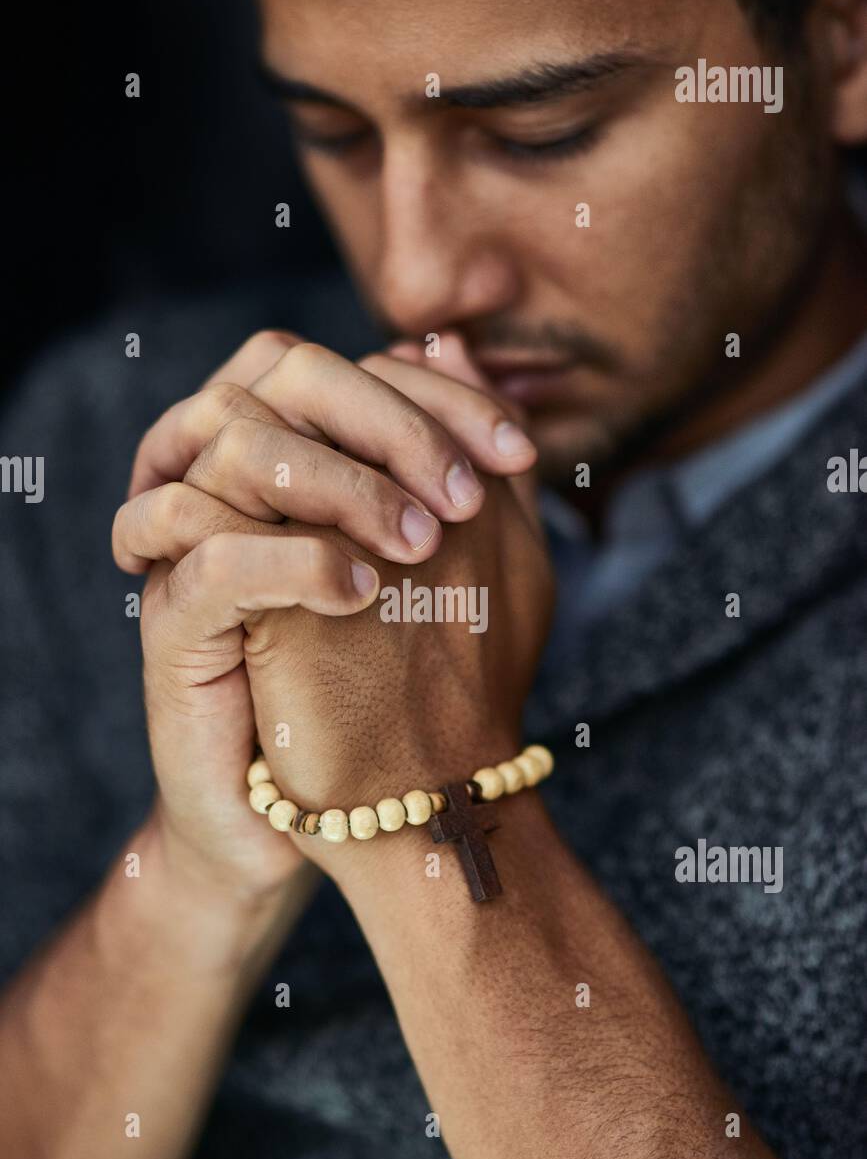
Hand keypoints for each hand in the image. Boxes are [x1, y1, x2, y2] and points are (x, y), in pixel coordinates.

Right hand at [114, 329, 538, 898]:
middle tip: (466, 498)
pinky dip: (293, 560)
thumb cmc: (402, 679)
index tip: (518, 455)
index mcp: (294, 458)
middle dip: (390, 421)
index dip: (436, 393)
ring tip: (422, 546)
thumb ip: (453, 457)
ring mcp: (192, 544)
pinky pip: (212, 554)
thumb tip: (457, 349)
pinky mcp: (174, 621)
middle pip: (280, 374)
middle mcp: (232, 481)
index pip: (346, 365)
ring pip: (235, 443)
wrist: (348, 810)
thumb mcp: (450, 560)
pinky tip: (363, 595)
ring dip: (343, 482)